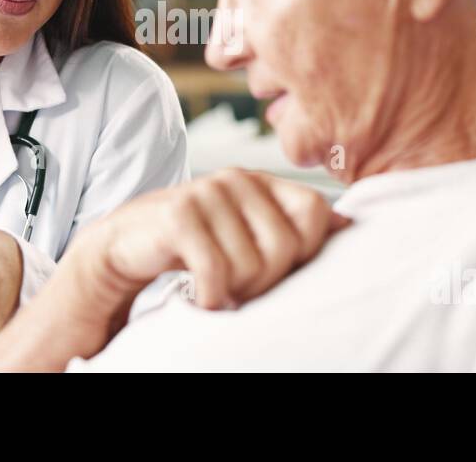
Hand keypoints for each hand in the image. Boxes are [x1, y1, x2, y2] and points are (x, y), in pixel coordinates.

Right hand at [0, 169, 350, 371]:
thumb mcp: (248, 239)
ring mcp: (207, 190)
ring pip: (253, 265)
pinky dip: (210, 297)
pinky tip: (197, 295)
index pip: (317, 215)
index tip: (269, 272)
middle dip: (263, 281)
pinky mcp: (178, 213)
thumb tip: (351, 225)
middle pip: (288, 247)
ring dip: (233, 292)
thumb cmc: (194, 251)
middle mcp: (238, 178)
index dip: (300, 255)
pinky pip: (217, 272)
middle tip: (235, 286)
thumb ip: (295, 230)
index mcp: (263, 182)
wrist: (123, 252)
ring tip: (212, 287)